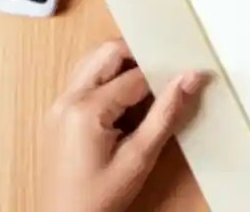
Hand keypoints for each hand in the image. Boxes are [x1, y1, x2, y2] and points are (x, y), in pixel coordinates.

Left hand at [42, 40, 209, 211]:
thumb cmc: (101, 197)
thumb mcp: (139, 158)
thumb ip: (166, 113)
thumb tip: (192, 77)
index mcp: (86, 109)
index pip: (135, 75)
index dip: (164, 73)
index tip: (187, 76)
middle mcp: (67, 99)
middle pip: (107, 52)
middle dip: (140, 54)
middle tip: (167, 71)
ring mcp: (58, 104)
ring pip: (93, 60)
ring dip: (122, 63)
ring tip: (150, 85)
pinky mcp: (58, 112)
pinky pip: (84, 78)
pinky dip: (107, 77)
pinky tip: (127, 98)